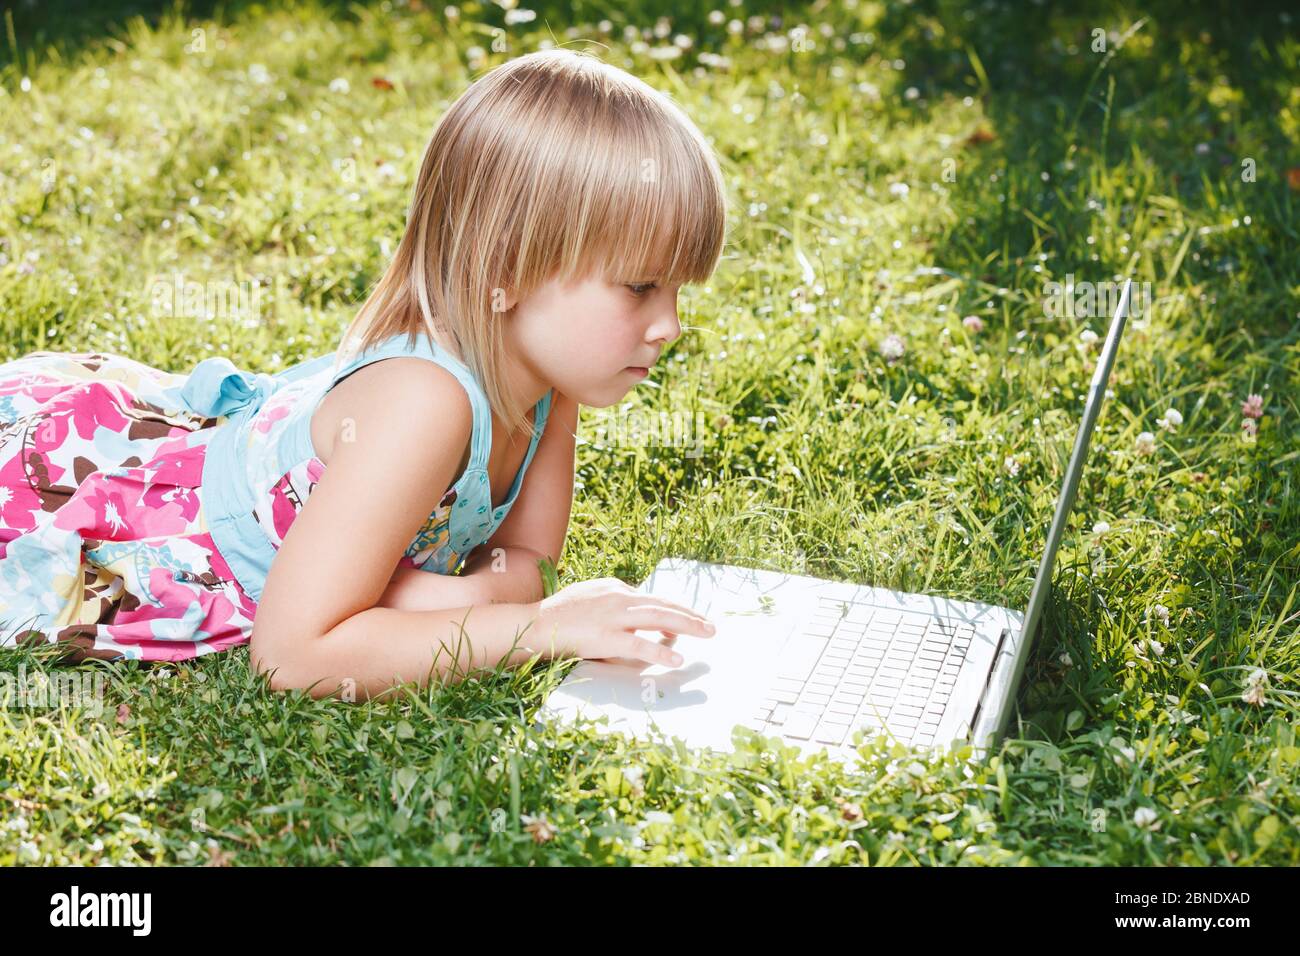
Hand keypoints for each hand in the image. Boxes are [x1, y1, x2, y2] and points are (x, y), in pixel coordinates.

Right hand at [532, 577, 715, 667]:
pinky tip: (677, 658)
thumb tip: (633, 603)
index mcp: (616, 588)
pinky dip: (661, 651)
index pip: (652, 599)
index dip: (674, 611)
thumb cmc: (558, 614)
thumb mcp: (589, 595)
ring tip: (707, 633)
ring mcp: (614, 617)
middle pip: (663, 604)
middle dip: (691, 614)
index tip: (689, 621)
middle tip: (712, 625)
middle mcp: (619, 598)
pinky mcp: (606, 638)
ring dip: (688, 626)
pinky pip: (640, 645)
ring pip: (659, 618)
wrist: (535, 624)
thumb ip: (612, 598)